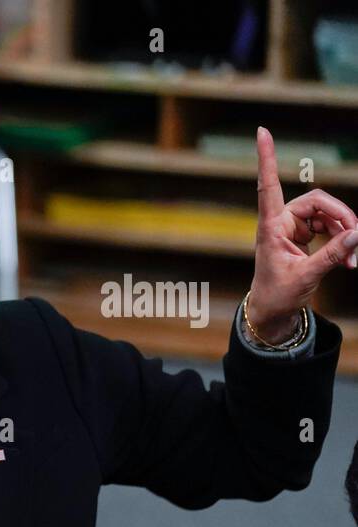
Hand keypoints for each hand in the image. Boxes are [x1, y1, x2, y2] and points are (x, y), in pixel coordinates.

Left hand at [251, 126, 357, 341]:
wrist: (272, 311)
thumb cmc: (278, 294)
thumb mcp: (307, 276)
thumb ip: (333, 255)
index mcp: (270, 228)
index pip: (268, 187)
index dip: (266, 159)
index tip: (261, 131)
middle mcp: (280, 222)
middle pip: (319, 201)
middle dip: (342, 218)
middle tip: (357, 241)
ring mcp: (293, 227)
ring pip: (329, 214)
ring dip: (346, 232)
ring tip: (354, 260)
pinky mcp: (304, 234)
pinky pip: (331, 226)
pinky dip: (343, 239)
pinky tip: (350, 259)